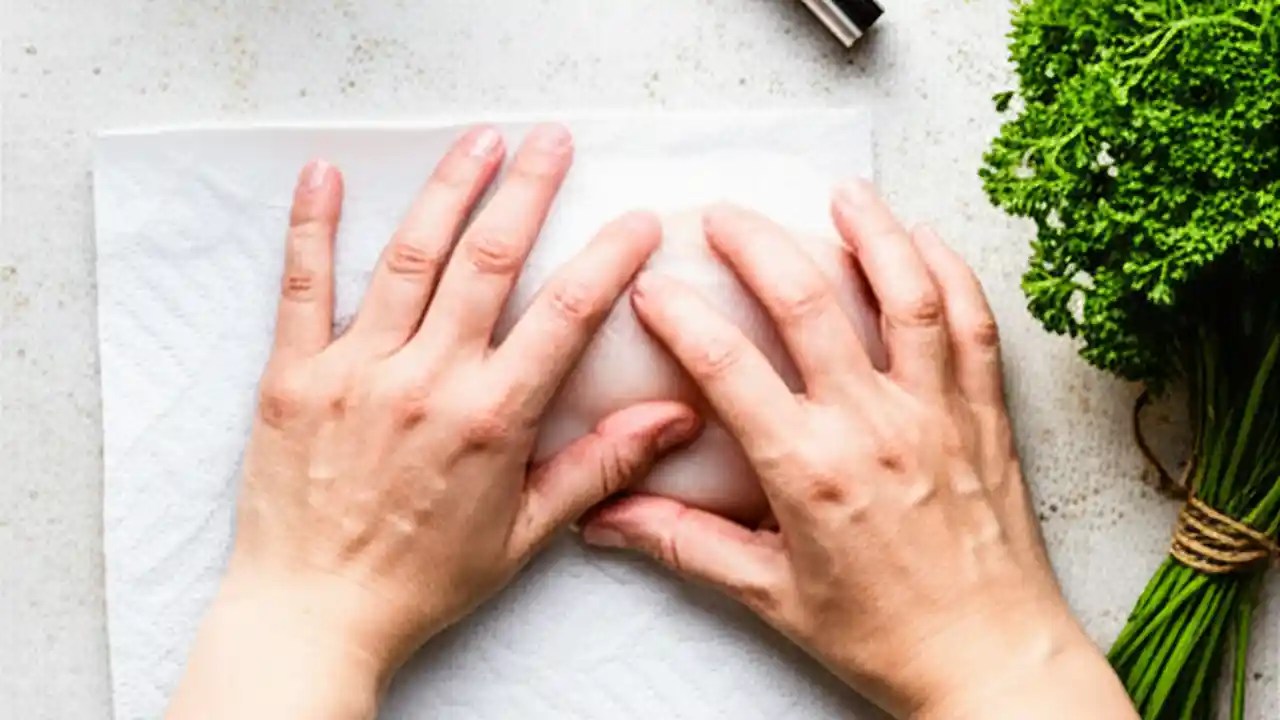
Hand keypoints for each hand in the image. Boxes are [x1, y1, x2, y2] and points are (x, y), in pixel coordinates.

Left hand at [167, 125, 700, 718]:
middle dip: (528, 190)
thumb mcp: (524, 532)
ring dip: (449, 190)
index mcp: (490, 418)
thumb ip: (599, 466)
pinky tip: (324, 174)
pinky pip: (303, 288)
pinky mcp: (294, 376)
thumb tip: (675, 419)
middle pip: (488, 261)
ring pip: (410, 259)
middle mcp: (426, 381)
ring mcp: (356, 372)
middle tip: (553, 140)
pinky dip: (312, 227)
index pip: (565, 315)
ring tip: (480, 140)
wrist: (314, 613)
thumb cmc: (422, 579)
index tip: (635, 221)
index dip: (606, 259)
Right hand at [581, 184, 1136, 718]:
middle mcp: (874, 425)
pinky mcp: (984, 414)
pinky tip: (925, 243)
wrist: (989, 662)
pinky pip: (973, 323)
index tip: (652, 287)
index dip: (680, 315)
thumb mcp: (770, 595)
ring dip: (872, 232)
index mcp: (809, 470)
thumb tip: (608, 520)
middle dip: (757, 243)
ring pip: (907, 292)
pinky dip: (950, 272)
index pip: (726, 366)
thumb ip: (686, 545)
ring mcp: (937, 411)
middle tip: (725, 215)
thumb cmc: (883, 636)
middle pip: (808, 302)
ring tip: (842, 194)